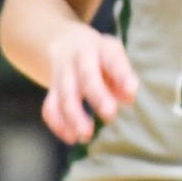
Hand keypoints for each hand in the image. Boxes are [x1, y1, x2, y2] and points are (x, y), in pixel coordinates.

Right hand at [40, 22, 138, 144]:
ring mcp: (63, 73)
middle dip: (98, 96)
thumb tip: (128, 98)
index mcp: (102, 48)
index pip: (113, 60)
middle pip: (87, 76)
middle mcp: (81, 58)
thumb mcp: (115, 59)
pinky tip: (71, 137)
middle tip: (109, 115)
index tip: (132, 93)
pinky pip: (50, 106)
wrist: (66, 43)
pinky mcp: (52, 89)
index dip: (122, 76)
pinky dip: (59, 123)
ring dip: (74, 116)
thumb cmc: (101, 58)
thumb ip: (123, 78)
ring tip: (85, 135)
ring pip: (65, 94)